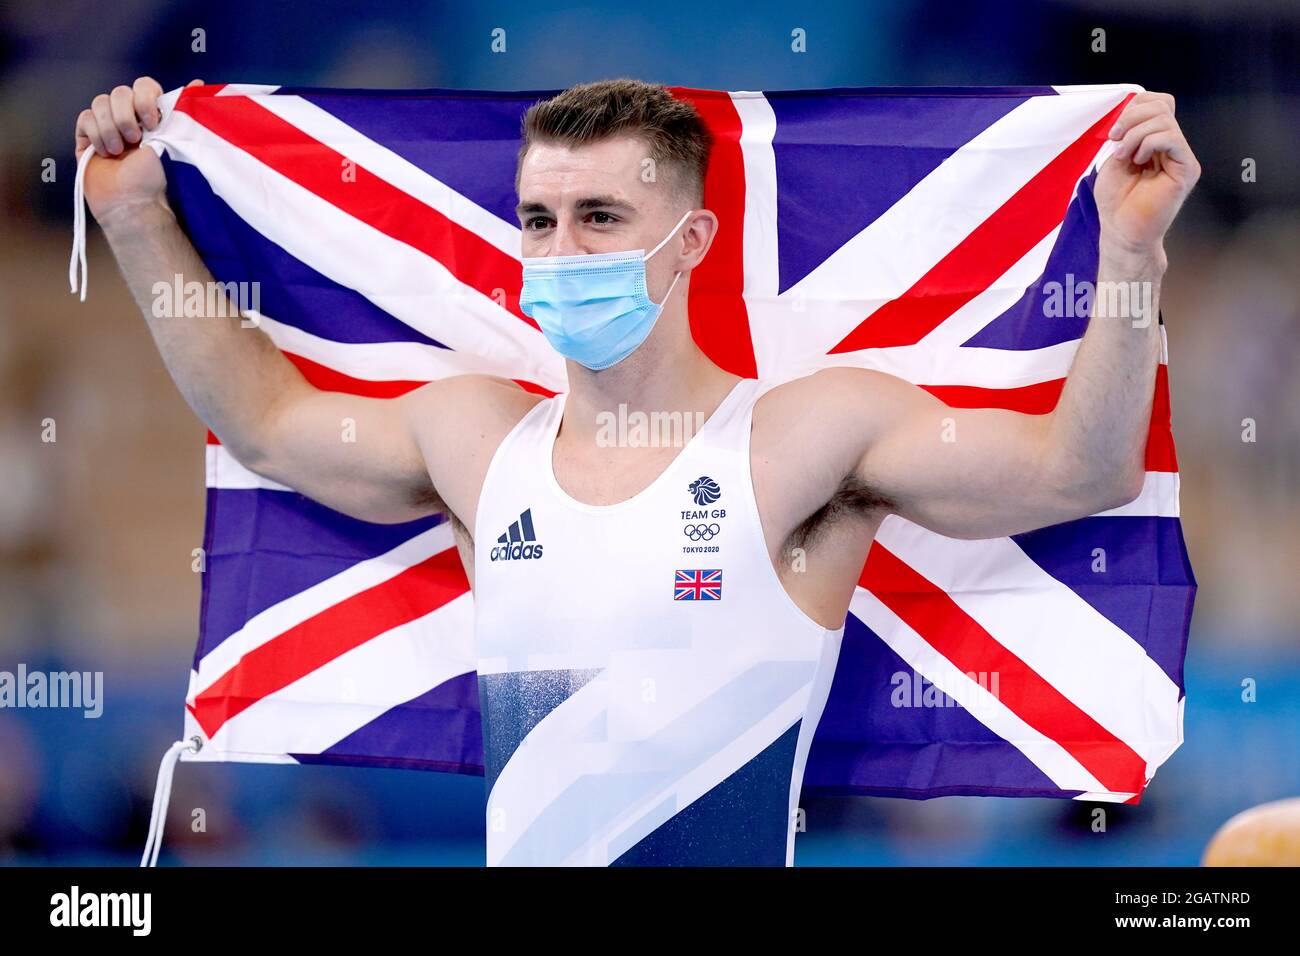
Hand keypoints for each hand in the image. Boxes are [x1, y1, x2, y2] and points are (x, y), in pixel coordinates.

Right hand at [74, 77, 202, 225]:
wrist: (134, 202)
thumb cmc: (158, 177)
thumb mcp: (177, 141)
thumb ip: (183, 112)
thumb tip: (198, 82)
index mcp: (150, 114)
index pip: (144, 85)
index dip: (145, 98)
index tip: (154, 122)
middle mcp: (128, 116)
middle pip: (120, 91)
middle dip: (127, 115)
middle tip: (136, 140)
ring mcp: (106, 124)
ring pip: (100, 101)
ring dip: (112, 127)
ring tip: (120, 151)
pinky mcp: (87, 135)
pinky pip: (86, 118)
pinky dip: (97, 134)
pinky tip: (106, 152)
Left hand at [1096, 91, 1199, 259]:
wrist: (1120, 230)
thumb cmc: (1115, 200)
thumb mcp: (1115, 156)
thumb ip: (1127, 131)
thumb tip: (1134, 106)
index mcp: (1157, 141)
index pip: (1159, 103)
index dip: (1136, 106)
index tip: (1114, 131)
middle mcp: (1173, 146)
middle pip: (1162, 106)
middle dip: (1131, 118)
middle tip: (1114, 140)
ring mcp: (1182, 157)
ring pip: (1165, 121)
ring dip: (1134, 135)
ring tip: (1123, 157)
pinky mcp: (1186, 169)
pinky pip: (1172, 138)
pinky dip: (1148, 143)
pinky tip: (1137, 160)